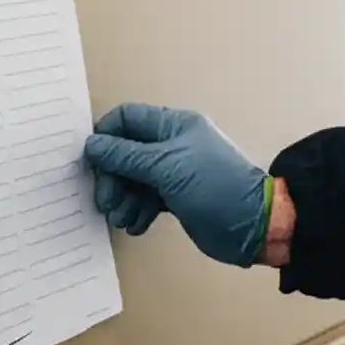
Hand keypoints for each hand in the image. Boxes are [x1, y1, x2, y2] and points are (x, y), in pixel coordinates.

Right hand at [84, 103, 271, 266]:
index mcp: (173, 126)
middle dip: (113, 177)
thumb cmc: (213, 186)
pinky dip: (137, 211)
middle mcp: (172, 144)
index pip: (127, 118)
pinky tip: (135, 226)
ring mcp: (175, 172)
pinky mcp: (177, 197)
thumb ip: (125, 156)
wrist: (253, 225)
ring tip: (121, 219)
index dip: (106, 137)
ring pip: (134, 179)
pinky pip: (147, 199)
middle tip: (106, 202)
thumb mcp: (166, 167)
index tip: (92, 163)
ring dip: (123, 198)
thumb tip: (91, 144)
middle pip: (126, 153)